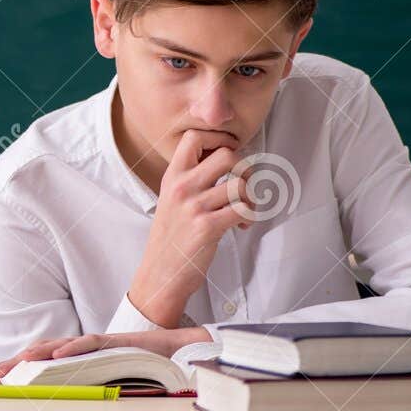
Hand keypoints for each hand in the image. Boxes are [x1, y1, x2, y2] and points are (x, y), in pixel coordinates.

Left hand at [0, 326, 212, 378]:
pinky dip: (75, 347)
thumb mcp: (113, 380)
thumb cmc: (148, 366)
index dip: (20, 367)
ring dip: (37, 354)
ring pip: (62, 346)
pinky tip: (59, 354)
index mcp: (82, 358)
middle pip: (44, 352)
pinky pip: (93, 343)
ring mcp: (100, 344)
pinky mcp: (118, 341)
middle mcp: (86, 349)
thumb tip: (72, 403)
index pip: (45, 360)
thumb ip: (93, 385)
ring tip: (16, 364)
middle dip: (16, 362)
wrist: (180, 349)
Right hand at [128, 130, 253, 325]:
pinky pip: (243, 210)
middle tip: (242, 185)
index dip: (218, 140)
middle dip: (244, 169)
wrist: (160, 273)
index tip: (227, 157)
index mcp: (172, 176)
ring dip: (251, 198)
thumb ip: (190, 178)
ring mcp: (194, 206)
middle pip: (227, 154)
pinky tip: (241, 226)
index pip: (195, 136)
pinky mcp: (208, 227)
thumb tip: (225, 159)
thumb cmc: (171, 236)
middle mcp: (182, 187)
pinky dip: (250, 217)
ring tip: (244, 210)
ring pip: (240, 183)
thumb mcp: (171, 199)